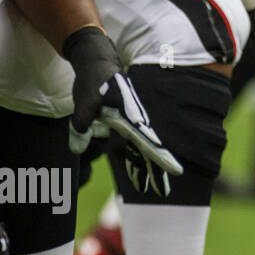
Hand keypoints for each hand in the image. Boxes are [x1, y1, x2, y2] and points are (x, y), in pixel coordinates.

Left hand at [63, 27, 181, 177]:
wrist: (97, 62)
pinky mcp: (123, 122)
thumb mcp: (84, 103)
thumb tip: (77, 150)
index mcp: (130, 117)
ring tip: (149, 188)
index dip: (161, 159)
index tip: (176, 172)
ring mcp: (131, 122)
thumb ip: (81, 127)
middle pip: (149, 150)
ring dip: (144, 169)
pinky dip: (134, 160)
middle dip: (157, 171)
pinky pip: (132, 146)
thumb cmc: (94, 80)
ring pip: (141, 150)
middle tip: (164, 192)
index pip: (148, 143)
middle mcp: (135, 121)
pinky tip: (135, 173)